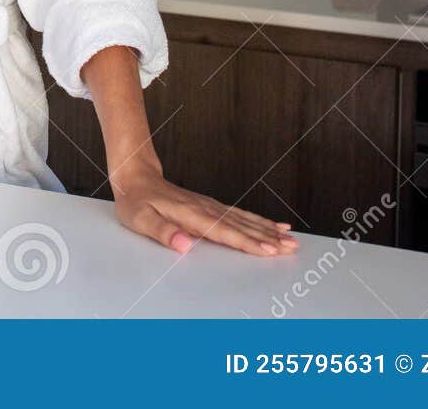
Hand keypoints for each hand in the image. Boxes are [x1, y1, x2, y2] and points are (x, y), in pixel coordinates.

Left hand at [110, 159, 298, 256]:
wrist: (135, 176)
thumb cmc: (135, 201)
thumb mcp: (140, 218)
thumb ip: (162, 232)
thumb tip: (183, 245)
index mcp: (191, 214)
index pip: (224, 232)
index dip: (247, 243)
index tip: (269, 251)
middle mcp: (205, 209)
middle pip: (242, 225)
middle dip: (268, 238)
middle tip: (292, 248)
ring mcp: (210, 206)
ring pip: (245, 219)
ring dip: (269, 230)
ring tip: (291, 239)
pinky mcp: (210, 206)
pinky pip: (240, 214)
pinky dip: (259, 220)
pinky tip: (274, 224)